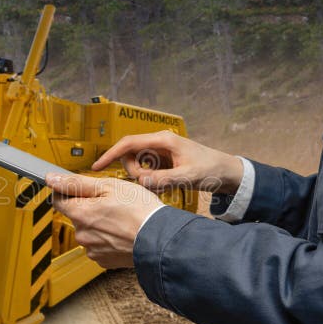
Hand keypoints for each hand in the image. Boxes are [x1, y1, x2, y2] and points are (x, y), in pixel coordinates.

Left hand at [45, 173, 163, 268]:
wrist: (160, 239)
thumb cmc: (139, 211)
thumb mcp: (108, 186)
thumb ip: (76, 183)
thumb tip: (52, 179)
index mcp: (80, 214)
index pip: (58, 199)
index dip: (68, 190)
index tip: (80, 188)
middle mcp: (82, 234)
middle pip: (76, 215)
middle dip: (89, 207)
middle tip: (111, 202)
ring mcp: (92, 249)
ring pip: (89, 230)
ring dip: (99, 223)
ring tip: (120, 218)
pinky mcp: (103, 260)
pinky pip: (99, 244)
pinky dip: (107, 238)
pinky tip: (122, 232)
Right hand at [92, 130, 242, 194]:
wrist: (226, 171)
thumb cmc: (210, 169)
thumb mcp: (187, 177)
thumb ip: (163, 179)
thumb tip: (141, 182)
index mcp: (163, 140)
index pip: (128, 144)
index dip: (110, 155)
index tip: (96, 167)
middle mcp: (159, 142)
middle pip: (130, 156)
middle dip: (134, 172)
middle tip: (151, 184)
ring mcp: (160, 151)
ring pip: (138, 165)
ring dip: (144, 178)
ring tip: (164, 184)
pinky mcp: (163, 160)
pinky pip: (147, 170)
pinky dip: (150, 179)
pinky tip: (166, 183)